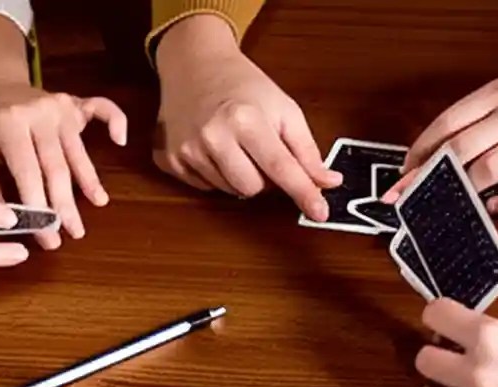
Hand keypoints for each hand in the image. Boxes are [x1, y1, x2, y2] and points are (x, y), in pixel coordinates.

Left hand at [0, 82, 126, 247]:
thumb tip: (9, 220)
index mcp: (9, 124)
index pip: (28, 173)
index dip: (39, 207)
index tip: (48, 235)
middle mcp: (38, 113)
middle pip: (57, 167)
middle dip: (66, 204)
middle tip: (75, 232)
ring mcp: (59, 106)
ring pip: (78, 150)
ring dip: (90, 181)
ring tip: (98, 203)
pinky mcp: (74, 102)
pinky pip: (102, 108)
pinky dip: (116, 121)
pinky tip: (120, 141)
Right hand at [154, 14, 340, 220]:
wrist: (194, 64)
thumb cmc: (242, 85)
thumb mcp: (283, 108)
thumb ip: (306, 149)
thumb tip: (327, 182)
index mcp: (245, 119)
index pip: (280, 168)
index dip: (303, 193)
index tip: (320, 211)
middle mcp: (213, 136)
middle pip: (253, 189)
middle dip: (264, 178)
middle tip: (261, 151)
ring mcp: (187, 150)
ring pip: (229, 191)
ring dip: (240, 176)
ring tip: (236, 145)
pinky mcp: (170, 160)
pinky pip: (205, 187)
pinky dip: (217, 174)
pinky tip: (215, 149)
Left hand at [384, 59, 497, 213]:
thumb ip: (483, 114)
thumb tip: (443, 149)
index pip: (447, 122)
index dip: (420, 151)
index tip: (404, 171)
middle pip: (460, 150)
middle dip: (429, 178)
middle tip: (412, 196)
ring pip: (487, 172)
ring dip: (465, 192)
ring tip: (455, 200)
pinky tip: (494, 207)